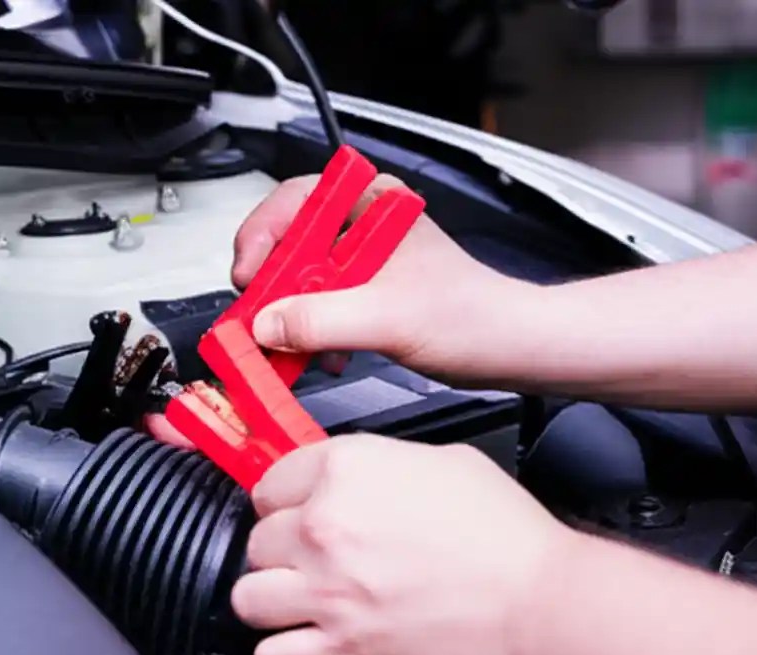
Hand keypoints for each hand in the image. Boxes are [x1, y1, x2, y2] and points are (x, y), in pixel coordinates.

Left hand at [231, 434, 574, 654]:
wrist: (542, 602)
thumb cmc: (508, 536)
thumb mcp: (445, 462)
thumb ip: (383, 465)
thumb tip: (359, 476)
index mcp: (348, 469)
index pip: (270, 480)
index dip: (285, 499)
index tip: (295, 512)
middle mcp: (326, 525)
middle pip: (257, 539)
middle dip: (281, 552)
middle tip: (313, 560)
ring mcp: (330, 591)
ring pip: (247, 597)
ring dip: (270, 601)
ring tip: (297, 602)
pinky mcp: (343, 648)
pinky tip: (304, 645)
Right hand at [235, 173, 531, 381]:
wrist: (507, 347)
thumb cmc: (473, 316)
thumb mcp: (387, 317)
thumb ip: (321, 320)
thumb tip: (266, 323)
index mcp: (372, 204)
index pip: (293, 199)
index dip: (262, 235)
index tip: (249, 275)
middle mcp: (362, 224)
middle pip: (287, 239)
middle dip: (270, 282)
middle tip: (257, 313)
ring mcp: (360, 258)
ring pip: (297, 275)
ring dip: (286, 312)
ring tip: (287, 340)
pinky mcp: (362, 291)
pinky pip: (314, 302)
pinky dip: (306, 330)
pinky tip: (318, 354)